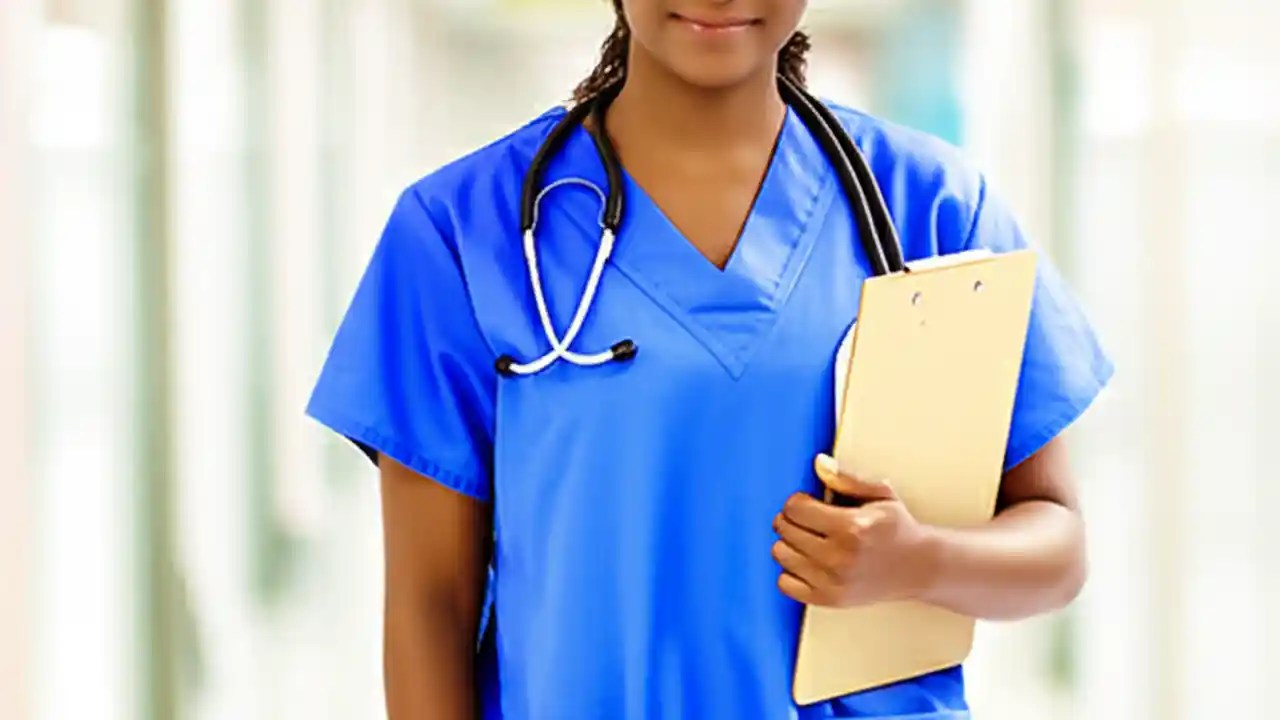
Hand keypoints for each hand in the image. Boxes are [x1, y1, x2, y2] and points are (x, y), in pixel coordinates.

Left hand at [771, 454, 937, 607]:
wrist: (919, 567)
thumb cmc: (897, 528)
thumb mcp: (880, 495)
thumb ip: (846, 479)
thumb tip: (819, 464)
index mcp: (852, 527)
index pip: (795, 508)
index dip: (797, 501)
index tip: (807, 502)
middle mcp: (840, 557)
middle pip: (784, 529)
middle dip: (791, 519)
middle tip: (807, 519)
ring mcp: (832, 582)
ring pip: (780, 554)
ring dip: (788, 543)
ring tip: (807, 539)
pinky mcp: (829, 599)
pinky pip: (785, 583)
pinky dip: (790, 571)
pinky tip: (806, 562)